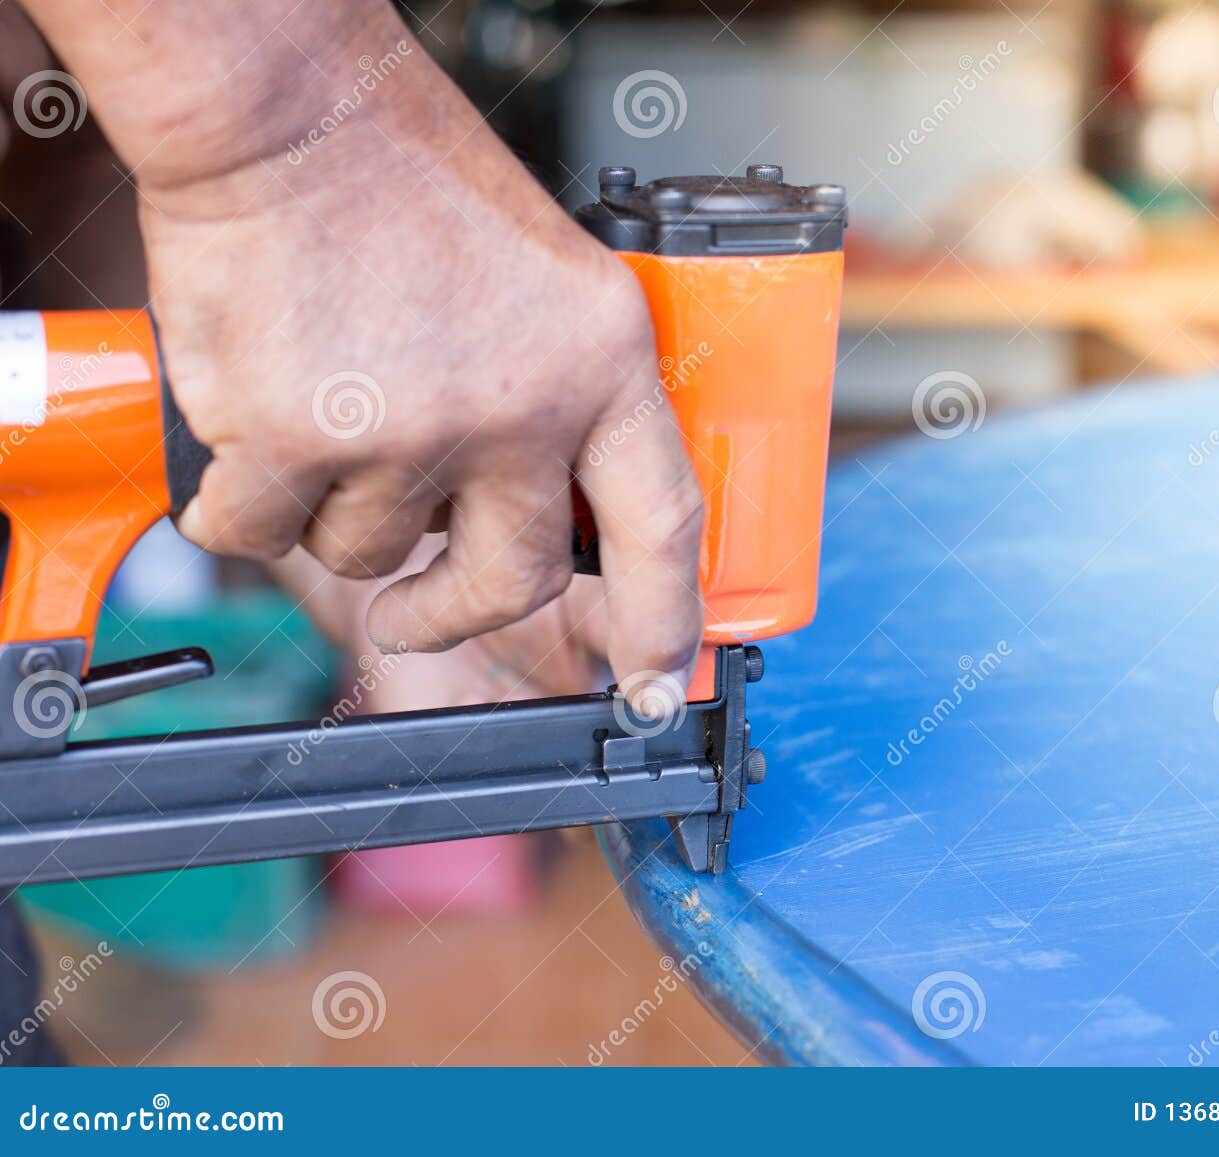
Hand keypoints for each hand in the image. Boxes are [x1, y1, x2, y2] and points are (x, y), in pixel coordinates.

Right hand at [137, 52, 703, 697]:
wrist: (287, 112)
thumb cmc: (410, 180)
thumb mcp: (553, 282)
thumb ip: (566, 399)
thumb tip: (551, 514)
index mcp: (600, 364)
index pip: (662, 524)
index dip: (666, 620)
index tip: (658, 685)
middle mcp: (518, 410)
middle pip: (514, 582)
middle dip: (455, 612)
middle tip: (418, 610)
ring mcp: (407, 432)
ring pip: (374, 552)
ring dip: (340, 505)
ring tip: (327, 399)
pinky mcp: (292, 440)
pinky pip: (260, 535)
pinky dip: (243, 501)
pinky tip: (252, 424)